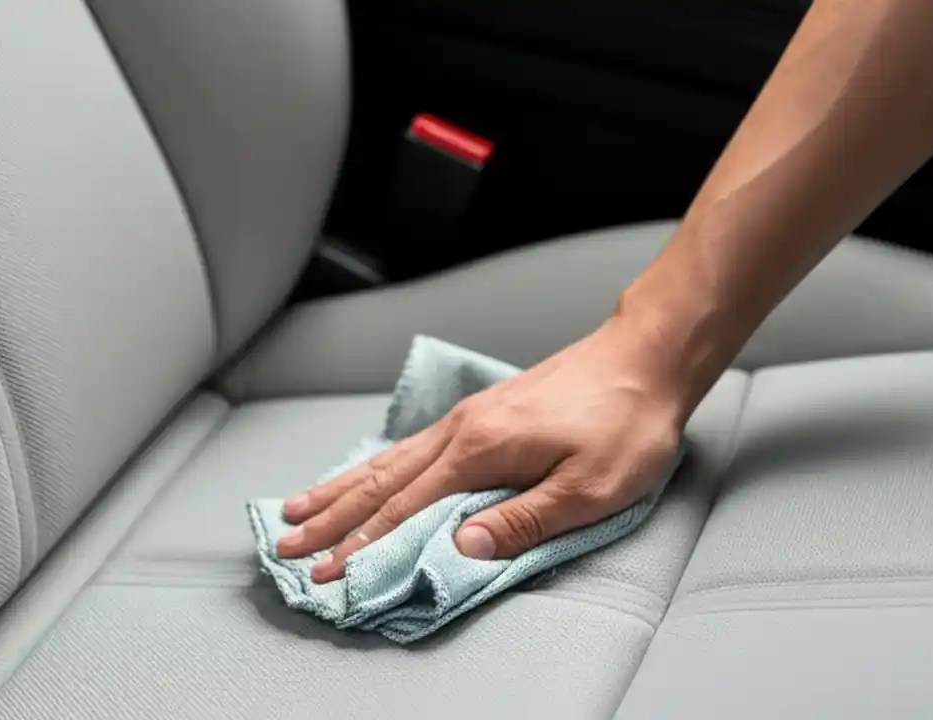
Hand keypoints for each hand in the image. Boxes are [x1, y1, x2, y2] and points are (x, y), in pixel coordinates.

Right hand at [275, 315, 688, 583]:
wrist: (645, 356)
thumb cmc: (626, 422)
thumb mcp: (591, 486)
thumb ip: (524, 519)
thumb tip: (462, 548)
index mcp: (481, 450)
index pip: (405, 508)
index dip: (362, 544)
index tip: (327, 573)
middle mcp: (461, 430)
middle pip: (381, 481)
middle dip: (331, 518)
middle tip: (287, 544)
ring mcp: (468, 417)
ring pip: (388, 459)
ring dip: (341, 488)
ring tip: (300, 507)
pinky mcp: (482, 413)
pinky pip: (410, 447)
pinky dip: (375, 466)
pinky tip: (365, 473)